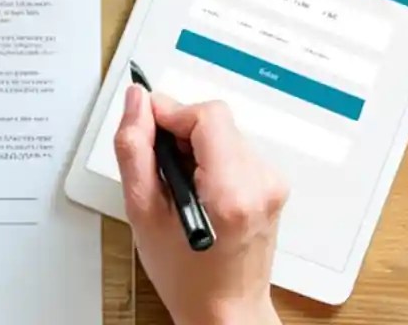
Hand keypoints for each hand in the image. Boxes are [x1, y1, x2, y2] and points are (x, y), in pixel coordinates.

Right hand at [115, 84, 288, 324]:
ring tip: (179, 186)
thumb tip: (137, 103)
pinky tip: (198, 190)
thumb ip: (135, 149)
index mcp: (232, 191)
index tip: (146, 129)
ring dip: (195, 148)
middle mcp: (261, 182)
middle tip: (160, 168)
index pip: (205, 115)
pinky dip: (211, 160)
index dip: (169, 114)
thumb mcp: (142, 212)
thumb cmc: (186, 274)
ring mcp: (272, 183)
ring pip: (223, 133)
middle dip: (180, 134)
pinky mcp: (272, 185)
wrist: (225, 309)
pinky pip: (235, 149)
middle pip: (214, 121)